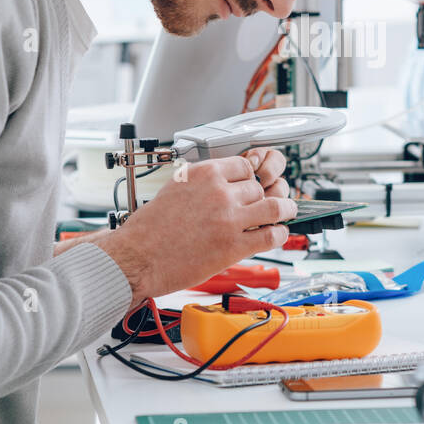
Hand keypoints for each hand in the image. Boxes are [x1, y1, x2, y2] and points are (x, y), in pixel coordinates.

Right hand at [90, 155, 295, 304]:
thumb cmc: (148, 229)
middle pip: (259, 187)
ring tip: (287, 212)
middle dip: (262, 196)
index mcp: (203, 174)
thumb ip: (201, 183)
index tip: (253, 185)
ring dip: (285, 210)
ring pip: (274, 207)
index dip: (251, 177)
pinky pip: (270, 235)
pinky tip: (278, 234)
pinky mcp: (233, 246)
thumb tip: (218, 184)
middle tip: (265, 204)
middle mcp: (219, 192)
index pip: (244, 166)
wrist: (136, 258)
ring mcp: (229, 218)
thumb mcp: (174, 188)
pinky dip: (279, 234)